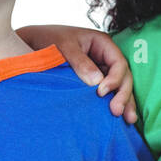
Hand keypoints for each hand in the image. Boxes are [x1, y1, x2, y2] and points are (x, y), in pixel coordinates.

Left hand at [16, 24, 137, 123]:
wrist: (32, 43)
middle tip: (116, 112)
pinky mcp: (94, 82)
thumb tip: (97, 82)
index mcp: (102, 43)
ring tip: (128, 120)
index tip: (101, 92)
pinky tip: (119, 119)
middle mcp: (105, 57)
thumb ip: (80, 62)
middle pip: (123, 76)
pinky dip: (114, 103)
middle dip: (123, 94)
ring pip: (119, 87)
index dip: (115, 79)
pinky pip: (109, 93)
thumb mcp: (64, 46)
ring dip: (125, 102)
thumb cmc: (49, 39)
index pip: (118, 62)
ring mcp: (101, 70)